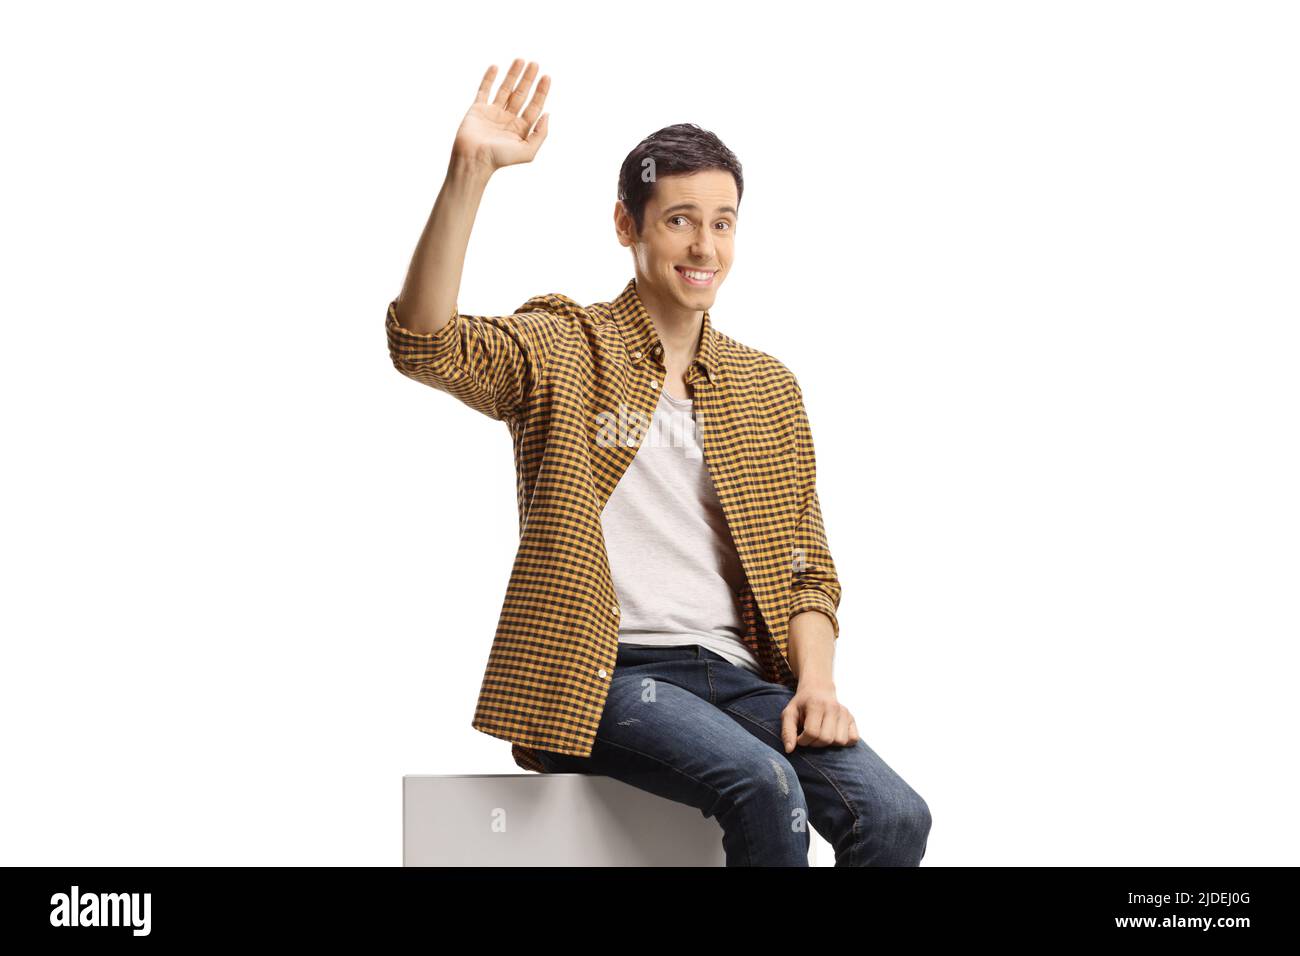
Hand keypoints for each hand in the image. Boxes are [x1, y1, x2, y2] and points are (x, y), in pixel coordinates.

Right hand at [452, 58, 550, 172]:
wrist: (474, 159)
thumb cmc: (500, 159)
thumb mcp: (528, 151)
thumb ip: (541, 134)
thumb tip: (548, 114)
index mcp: (520, 128)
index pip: (534, 106)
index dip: (541, 91)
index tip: (547, 76)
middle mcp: (508, 119)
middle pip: (521, 94)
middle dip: (528, 79)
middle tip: (535, 64)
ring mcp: (492, 113)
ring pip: (505, 89)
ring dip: (513, 74)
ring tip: (521, 60)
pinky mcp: (477, 109)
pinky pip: (484, 90)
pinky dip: (489, 78)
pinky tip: (496, 67)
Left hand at [780, 681, 859, 752]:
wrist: (818, 689)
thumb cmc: (802, 704)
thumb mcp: (789, 714)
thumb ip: (787, 731)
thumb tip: (789, 750)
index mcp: (816, 704)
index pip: (812, 733)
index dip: (803, 740)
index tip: (799, 737)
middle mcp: (833, 708)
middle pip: (826, 739)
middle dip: (815, 743)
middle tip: (809, 737)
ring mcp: (844, 713)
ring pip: (840, 741)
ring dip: (828, 744)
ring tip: (820, 735)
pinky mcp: (852, 719)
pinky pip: (853, 739)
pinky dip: (843, 742)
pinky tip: (832, 735)